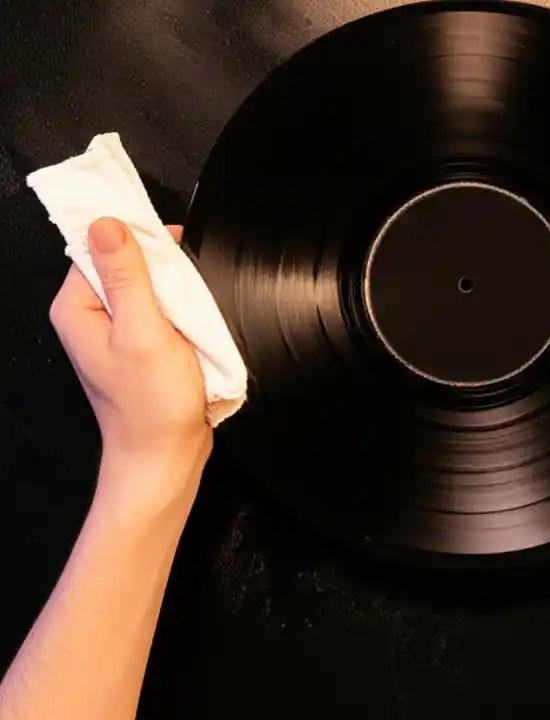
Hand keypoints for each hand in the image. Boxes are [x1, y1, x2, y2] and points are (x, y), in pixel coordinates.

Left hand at [49, 218, 209, 508]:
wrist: (165, 455)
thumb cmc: (153, 403)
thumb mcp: (143, 331)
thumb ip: (127, 277)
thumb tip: (106, 223)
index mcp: (77, 307)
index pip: (98, 247)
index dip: (135, 237)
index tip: (171, 241)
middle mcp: (89, 315)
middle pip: (123, 263)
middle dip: (160, 267)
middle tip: (188, 285)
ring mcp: (113, 331)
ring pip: (145, 285)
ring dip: (174, 290)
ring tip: (192, 309)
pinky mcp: (138, 343)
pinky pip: (158, 309)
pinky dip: (179, 309)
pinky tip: (193, 323)